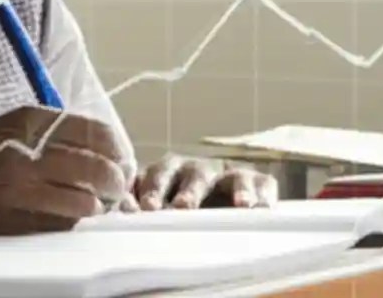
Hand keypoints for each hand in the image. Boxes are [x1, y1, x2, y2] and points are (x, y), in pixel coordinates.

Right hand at [0, 105, 130, 236]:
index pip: (96, 132)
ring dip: (97, 206)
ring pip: (86, 203)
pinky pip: (61, 226)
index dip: (118, 149)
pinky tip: (65, 217)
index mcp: (28, 121)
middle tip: (117, 187)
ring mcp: (20, 190)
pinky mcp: (14, 223)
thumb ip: (51, 134)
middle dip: (116, 181)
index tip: (122, 159)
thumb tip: (103, 149)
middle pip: (99, 168)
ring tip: (94, 205)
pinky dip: (71, 223)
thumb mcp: (6, 129)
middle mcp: (27, 152)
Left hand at [127, 155, 278, 210]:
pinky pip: (261, 184)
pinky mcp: (257, 182)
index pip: (155, 175)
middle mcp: (197, 169)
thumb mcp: (160, 207)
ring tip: (237, 205)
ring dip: (234, 190)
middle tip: (182, 208)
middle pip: (191, 173)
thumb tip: (122, 212)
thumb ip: (139, 208)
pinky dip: (260, 194)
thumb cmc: (181, 208)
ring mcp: (228, 174)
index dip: (150, 190)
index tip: (144, 209)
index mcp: (168, 172)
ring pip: (230, 176)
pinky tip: (257, 207)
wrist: (226, 203)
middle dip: (188, 191)